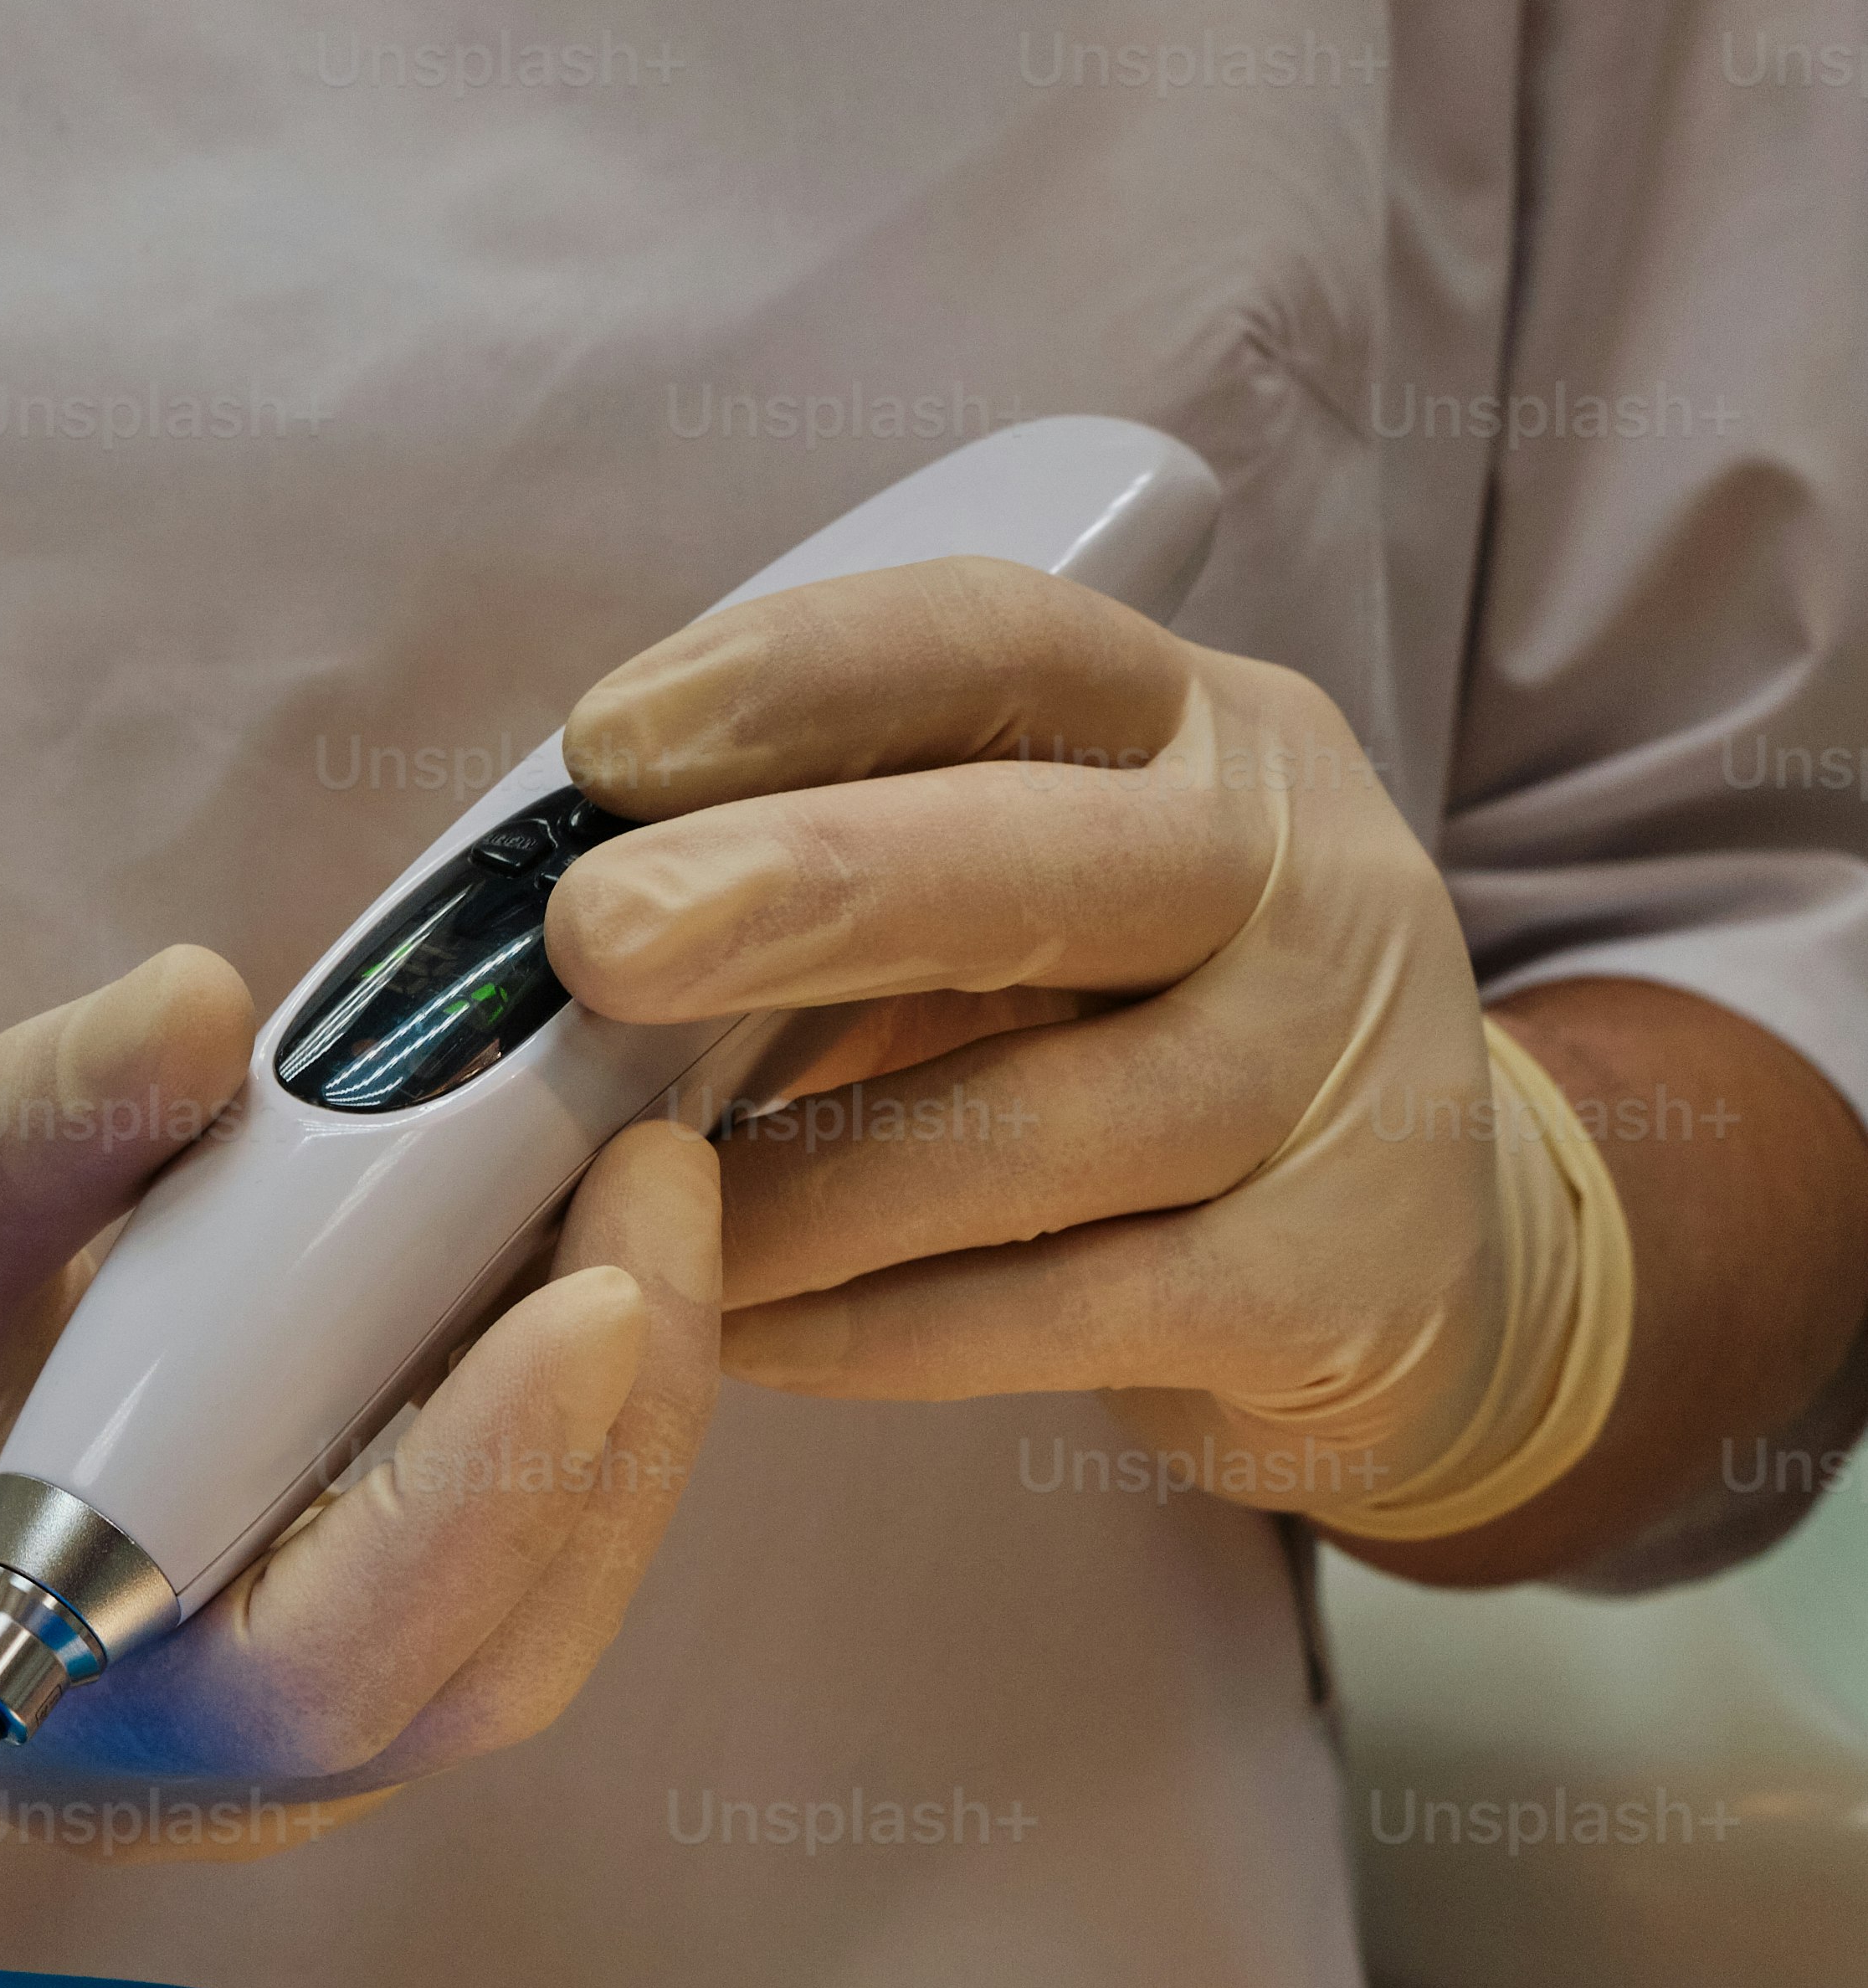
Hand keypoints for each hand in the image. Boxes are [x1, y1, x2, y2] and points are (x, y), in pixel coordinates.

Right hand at [0, 949, 720, 1802]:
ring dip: (627, 1402)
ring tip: (649, 1170)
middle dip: (610, 1420)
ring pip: (540, 1604)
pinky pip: (527, 1552)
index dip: (479, 1497)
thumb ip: (33, 1131)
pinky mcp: (381, 1642)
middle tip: (655, 1167)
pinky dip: (588, 1402)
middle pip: (489, 1654)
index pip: (323, 1670)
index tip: (593, 1296)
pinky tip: (604, 1230)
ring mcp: (321, 1730)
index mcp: (78, 1721)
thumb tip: (198, 1006)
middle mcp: (228, 1772)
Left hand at [550, 558, 1508, 1521]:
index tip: (607, 745)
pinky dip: (873, 1335)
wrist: (1429, 1267)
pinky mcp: (1329, 1284)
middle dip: (796, 890)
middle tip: (593, 940)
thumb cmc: (1151, 1044)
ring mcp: (1335, 1081)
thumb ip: (859, 886)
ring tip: (622, 1218)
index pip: (1009, 645)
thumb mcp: (1044, 910)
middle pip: (1034, 863)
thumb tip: (558, 928)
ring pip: (1031, 1126)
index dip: (804, 676)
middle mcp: (1297, 873)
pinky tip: (742, 1342)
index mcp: (1200, 731)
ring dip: (794, 1180)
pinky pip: (1058, 1314)